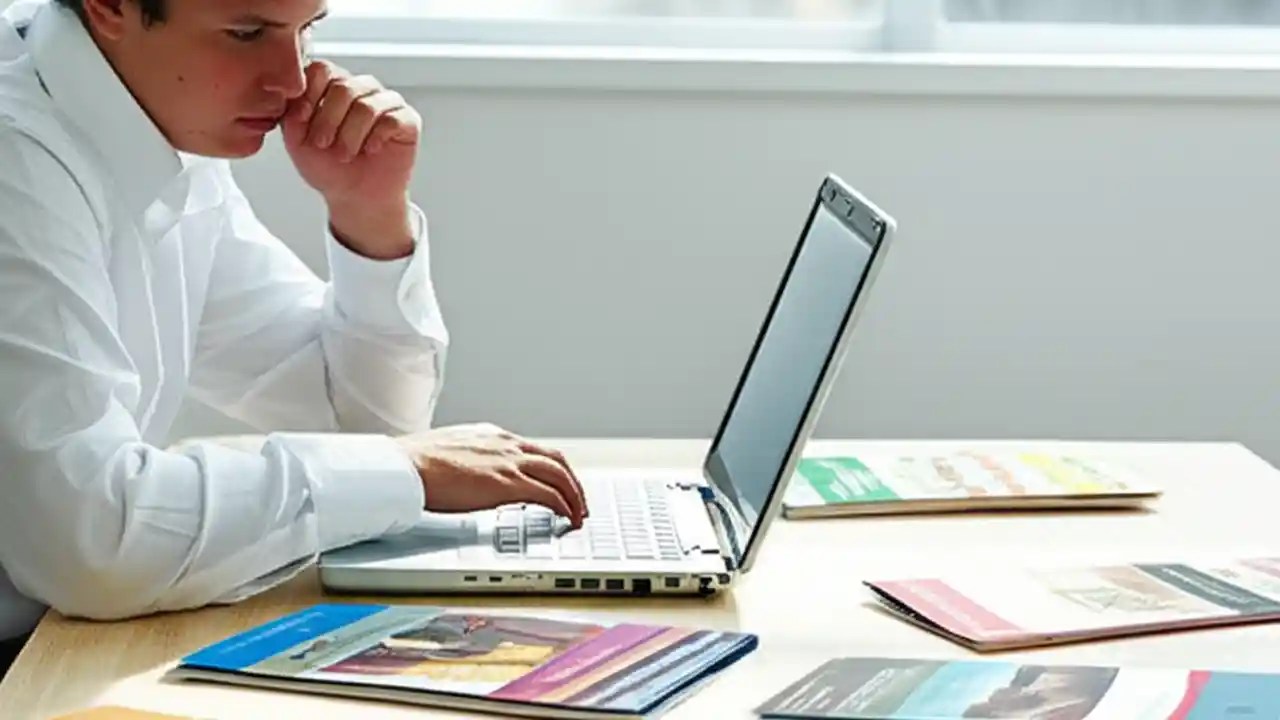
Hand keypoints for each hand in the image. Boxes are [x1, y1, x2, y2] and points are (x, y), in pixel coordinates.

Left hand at [281, 61, 419, 258]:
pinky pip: (392, 119)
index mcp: (334, 86)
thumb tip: (295, 93)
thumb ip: (292, 112)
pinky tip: (370, 150)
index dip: (310, 94)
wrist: (355, 197)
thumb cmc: (329, 167)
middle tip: (323, 144)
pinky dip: (376, 138)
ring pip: (367, 104)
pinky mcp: (408, 120)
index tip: (302, 120)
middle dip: (328, 120)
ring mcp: (387, 101)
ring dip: (350, 134)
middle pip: (344, 86)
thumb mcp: (297, 139)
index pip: (322, 69)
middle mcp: (362, 88)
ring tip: (345, 154)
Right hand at [398, 423, 588, 527]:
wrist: (404, 467)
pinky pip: (549, 495)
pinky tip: (566, 519)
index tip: (555, 482)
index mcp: (491, 436)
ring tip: (578, 513)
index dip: (550, 468)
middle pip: (555, 459)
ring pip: (560, 475)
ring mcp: (509, 463)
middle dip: (572, 481)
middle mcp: (506, 444)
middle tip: (578, 499)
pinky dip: (564, 507)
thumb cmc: (414, 464)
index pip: (532, 449)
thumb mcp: (448, 453)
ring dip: (574, 495)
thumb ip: (466, 462)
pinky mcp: (507, 484)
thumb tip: (466, 476)